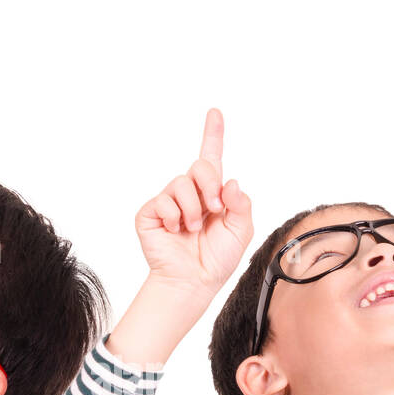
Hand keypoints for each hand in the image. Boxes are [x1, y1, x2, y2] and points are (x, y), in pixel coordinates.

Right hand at [135, 108, 253, 296]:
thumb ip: (241, 204)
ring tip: (192, 229)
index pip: (212, 158)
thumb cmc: (216, 259)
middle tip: (214, 209)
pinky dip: (174, 217)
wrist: (192, 282)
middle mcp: (190, 194)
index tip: (215, 112)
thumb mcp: (240, 231)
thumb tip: (230, 182)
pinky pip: (163, 201)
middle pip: (200, 166)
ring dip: (192, 208)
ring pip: (181, 183)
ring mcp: (169, 202)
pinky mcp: (152, 213)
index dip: (213, 134)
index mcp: (212, 194)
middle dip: (210, 185)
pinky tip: (175, 232)